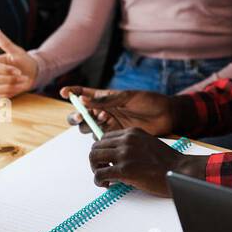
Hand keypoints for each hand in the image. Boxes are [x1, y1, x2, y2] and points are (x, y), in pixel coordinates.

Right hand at [0, 26, 37, 98]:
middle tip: (24, 77)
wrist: (32, 73)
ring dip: (10, 88)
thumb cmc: (24, 61)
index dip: (6, 70)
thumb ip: (5, 42)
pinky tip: (15, 92)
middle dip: (11, 79)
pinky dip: (5, 97)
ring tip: (22, 84)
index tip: (18, 71)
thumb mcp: (17, 51)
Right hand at [59, 85, 175, 136]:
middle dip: (77, 116)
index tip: (64, 92)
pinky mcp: (115, 136)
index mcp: (105, 97)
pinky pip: (100, 139)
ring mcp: (108, 124)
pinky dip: (99, 137)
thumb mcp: (128, 97)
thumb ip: (106, 100)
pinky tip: (107, 132)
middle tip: (83, 116)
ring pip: (88, 128)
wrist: (167, 116)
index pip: (83, 94)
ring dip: (90, 125)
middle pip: (81, 115)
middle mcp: (103, 111)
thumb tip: (83, 99)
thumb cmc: (149, 101)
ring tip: (105, 118)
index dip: (72, 93)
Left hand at [87, 128, 205, 195]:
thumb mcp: (147, 143)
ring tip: (105, 177)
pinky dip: (99, 181)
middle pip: (96, 147)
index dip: (102, 150)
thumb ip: (131, 145)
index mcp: (132, 132)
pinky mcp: (125, 170)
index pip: (104, 138)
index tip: (106, 160)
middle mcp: (127, 140)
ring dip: (96, 169)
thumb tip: (114, 155)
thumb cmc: (167, 162)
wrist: (180, 171)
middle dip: (96, 160)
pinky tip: (106, 184)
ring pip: (94, 158)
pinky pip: (99, 174)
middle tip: (104, 170)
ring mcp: (125, 154)